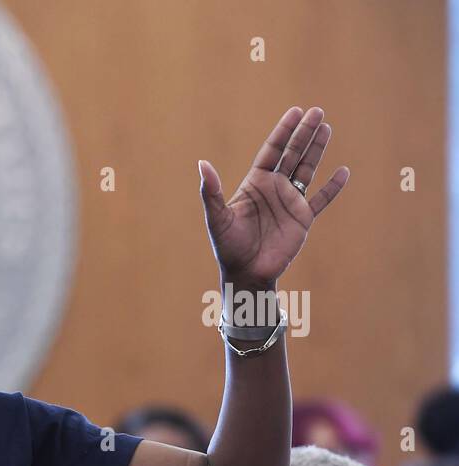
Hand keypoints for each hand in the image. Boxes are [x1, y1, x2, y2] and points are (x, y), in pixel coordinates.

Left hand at [200, 106, 348, 287]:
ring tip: (326, 127)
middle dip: (304, 133)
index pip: (272, 151)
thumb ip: (211, 192)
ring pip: (307, 170)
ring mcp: (290, 202)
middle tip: (316, 111)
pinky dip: (333, 187)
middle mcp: (274, 189)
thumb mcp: (217, 218)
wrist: (246, 273)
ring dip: (317, 149)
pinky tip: (343, 172)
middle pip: (292, 154)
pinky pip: (321, 200)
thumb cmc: (228, 247)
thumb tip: (202, 164)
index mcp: (255, 184)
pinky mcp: (303, 219)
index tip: (295, 112)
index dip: (283, 131)